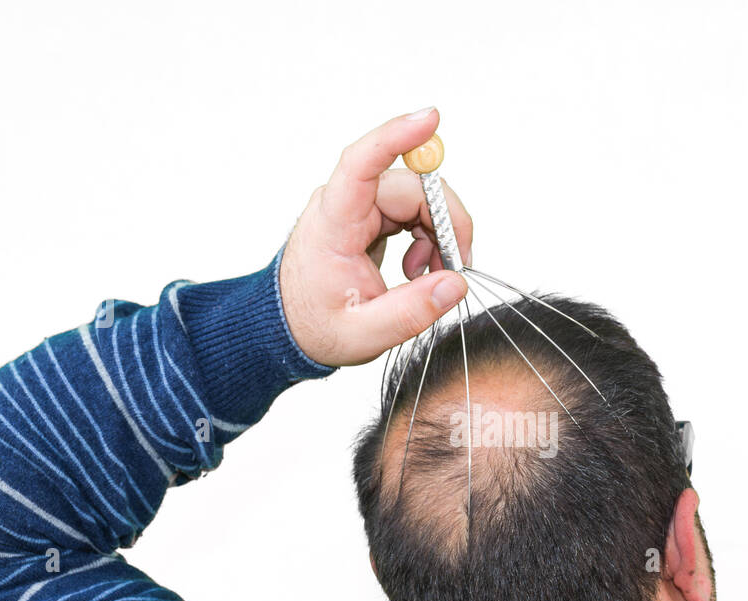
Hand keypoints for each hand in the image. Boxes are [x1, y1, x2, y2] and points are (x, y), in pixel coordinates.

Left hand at [278, 107, 472, 367]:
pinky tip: (417, 269)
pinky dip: (428, 237)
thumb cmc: (316, 326)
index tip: (430, 119)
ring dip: (438, 235)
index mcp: (332, 225)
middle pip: (410, 187)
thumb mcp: (364, 334)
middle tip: (456, 267)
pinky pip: (413, 210)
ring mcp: (358, 206)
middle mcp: (344, 204)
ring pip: (418, 197)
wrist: (291, 326)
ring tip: (427, 277)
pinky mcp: (370, 213)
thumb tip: (455, 283)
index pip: (360, 163)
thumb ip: (411, 312)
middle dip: (444, 223)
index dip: (396, 137)